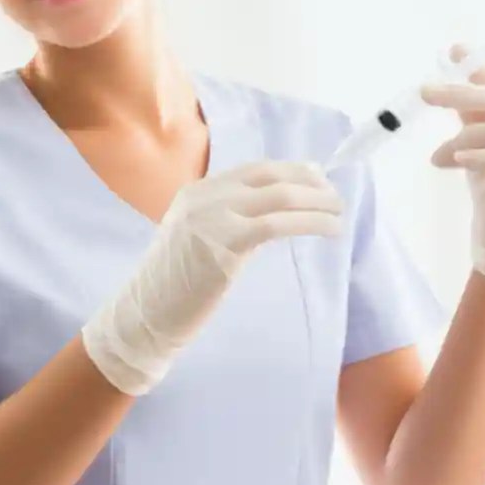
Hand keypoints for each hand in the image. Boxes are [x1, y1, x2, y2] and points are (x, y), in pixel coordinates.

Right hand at [81, 161, 343, 395]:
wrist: (145, 314)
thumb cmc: (173, 287)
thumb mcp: (195, 239)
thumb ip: (225, 221)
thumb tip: (274, 215)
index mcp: (195, 192)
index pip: (254, 170)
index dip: (292, 170)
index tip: (318, 179)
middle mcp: (203, 196)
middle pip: (270, 175)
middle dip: (311, 182)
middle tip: (335, 197)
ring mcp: (211, 216)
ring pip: (279, 196)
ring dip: (318, 202)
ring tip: (339, 214)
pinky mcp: (224, 243)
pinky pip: (277, 223)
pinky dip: (310, 222)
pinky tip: (329, 229)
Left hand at [422, 45, 484, 284]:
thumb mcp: (475, 145)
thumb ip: (469, 117)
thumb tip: (447, 83)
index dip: (482, 67)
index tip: (455, 51)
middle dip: (462, 92)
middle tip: (425, 92)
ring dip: (460, 139)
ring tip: (436, 157)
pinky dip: (477, 156)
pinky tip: (455, 162)